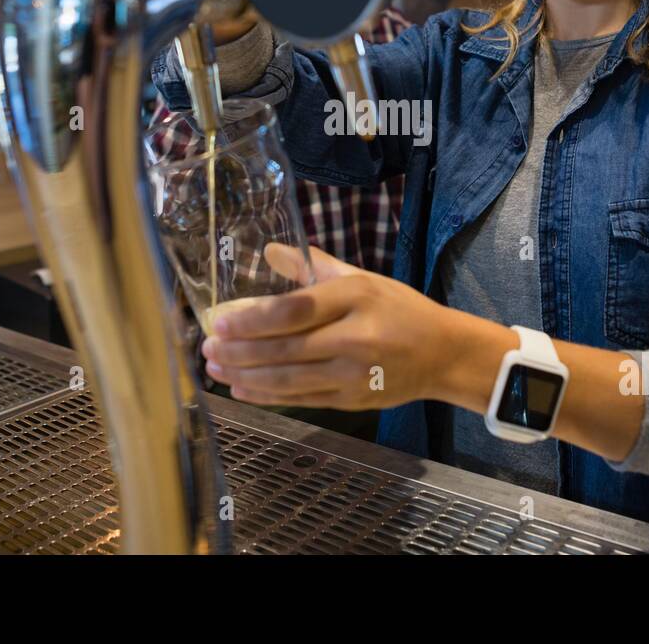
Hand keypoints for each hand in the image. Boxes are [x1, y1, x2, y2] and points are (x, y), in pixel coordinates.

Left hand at [201, 244, 453, 410]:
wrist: (442, 353)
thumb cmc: (399, 309)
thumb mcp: (362, 278)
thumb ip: (313, 265)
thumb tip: (269, 249)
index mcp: (355, 298)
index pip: (296, 310)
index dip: (253, 320)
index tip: (219, 323)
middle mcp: (354, 337)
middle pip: (286, 348)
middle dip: (240, 352)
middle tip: (206, 349)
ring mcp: (353, 373)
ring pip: (289, 379)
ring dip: (246, 377)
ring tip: (215, 370)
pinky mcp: (351, 400)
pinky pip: (301, 399)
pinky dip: (268, 397)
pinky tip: (242, 390)